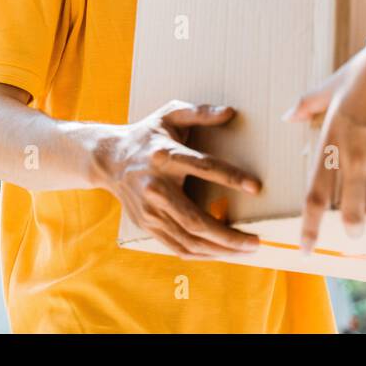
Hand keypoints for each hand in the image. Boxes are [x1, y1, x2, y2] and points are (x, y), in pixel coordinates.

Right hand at [94, 101, 261, 259]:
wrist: (109, 159)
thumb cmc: (147, 134)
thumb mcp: (170, 114)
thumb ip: (200, 113)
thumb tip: (231, 112)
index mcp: (165, 157)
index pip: (203, 168)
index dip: (230, 177)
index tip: (256, 187)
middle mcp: (156, 188)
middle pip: (195, 220)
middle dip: (228, 235)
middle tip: (256, 241)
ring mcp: (149, 211)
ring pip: (187, 240)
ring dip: (219, 250)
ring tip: (245, 250)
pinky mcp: (146, 225)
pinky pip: (176, 247)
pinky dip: (201, 254)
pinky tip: (220, 252)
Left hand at [284, 48, 365, 252]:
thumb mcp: (332, 85)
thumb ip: (307, 104)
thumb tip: (287, 117)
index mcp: (332, 142)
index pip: (316, 196)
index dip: (310, 228)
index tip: (307, 249)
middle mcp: (355, 157)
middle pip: (350, 212)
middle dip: (352, 231)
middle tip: (354, 237)